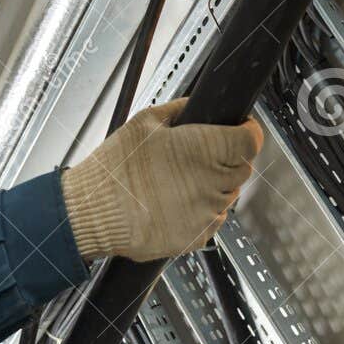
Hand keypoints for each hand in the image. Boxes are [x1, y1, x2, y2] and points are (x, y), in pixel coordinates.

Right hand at [60, 97, 263, 261]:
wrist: (92, 212)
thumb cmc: (114, 168)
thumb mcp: (144, 122)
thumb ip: (181, 110)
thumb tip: (200, 106)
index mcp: (204, 149)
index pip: (251, 141)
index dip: (248, 133)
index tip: (241, 131)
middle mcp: (211, 182)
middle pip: (243, 168)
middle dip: (228, 159)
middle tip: (200, 156)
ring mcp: (205, 212)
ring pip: (229, 195)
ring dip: (215, 185)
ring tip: (180, 181)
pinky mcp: (196, 236)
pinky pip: (213, 219)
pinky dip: (202, 210)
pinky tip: (175, 202)